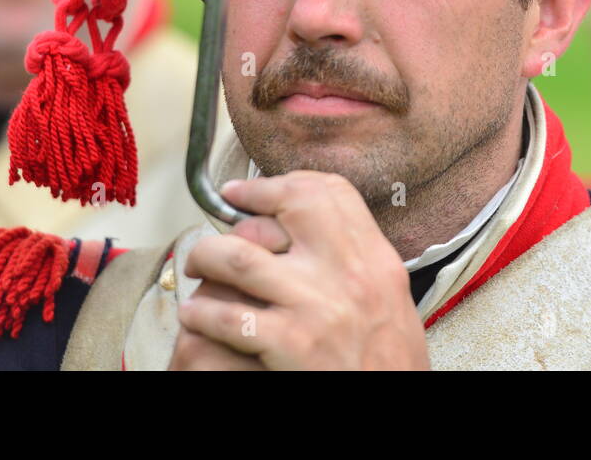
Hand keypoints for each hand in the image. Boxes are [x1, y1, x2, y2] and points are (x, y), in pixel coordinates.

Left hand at [171, 172, 429, 370]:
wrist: (393, 405)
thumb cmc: (389, 365)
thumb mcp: (390, 300)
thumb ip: (355, 265)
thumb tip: (312, 237)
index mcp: (375, 260)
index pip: (329, 193)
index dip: (279, 185)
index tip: (249, 192)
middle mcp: (348, 274)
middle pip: (284, 210)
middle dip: (242, 215)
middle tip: (220, 229)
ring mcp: (316, 306)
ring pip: (238, 257)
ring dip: (207, 257)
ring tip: (197, 267)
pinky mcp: (289, 344)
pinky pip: (226, 316)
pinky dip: (201, 313)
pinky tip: (197, 316)